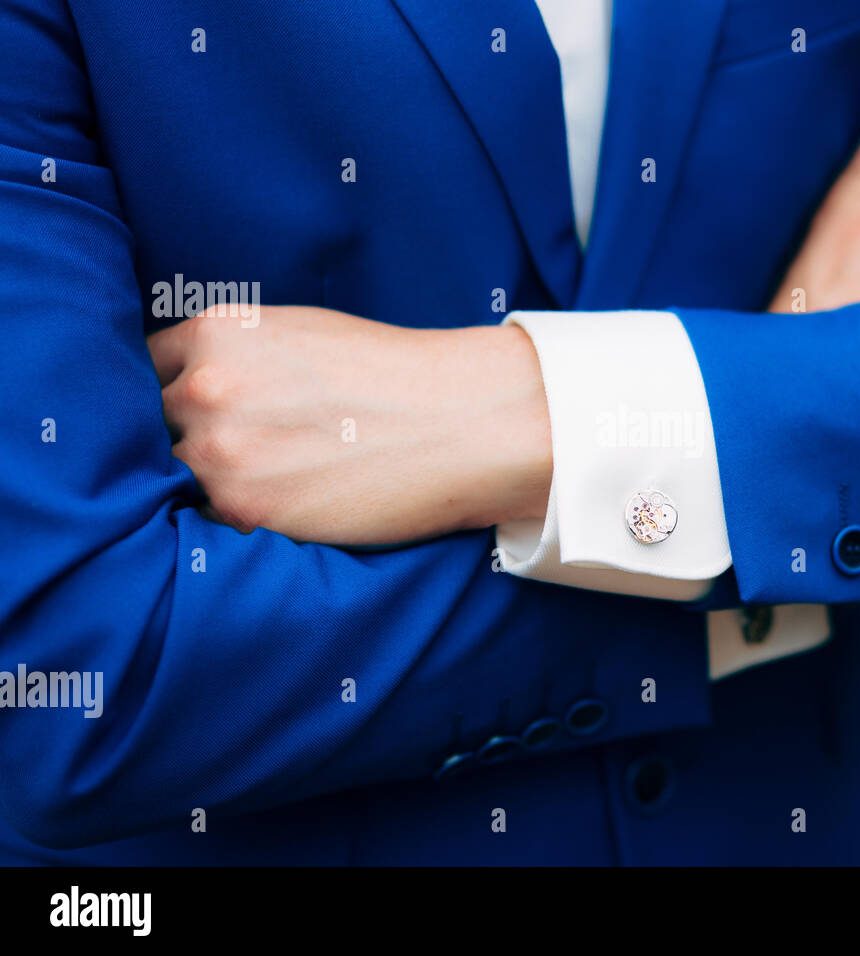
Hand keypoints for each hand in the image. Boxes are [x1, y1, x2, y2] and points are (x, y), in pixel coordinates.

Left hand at [148, 306, 551, 544]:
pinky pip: (210, 519)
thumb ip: (237, 355)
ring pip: (177, 476)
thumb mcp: (302, 333)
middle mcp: (205, 387)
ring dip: (212, 480)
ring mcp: (220, 451)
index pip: (145, 367)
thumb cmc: (397, 374)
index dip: (170, 392)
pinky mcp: (247, 509)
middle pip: (153, 425)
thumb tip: (193, 387)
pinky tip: (287, 503)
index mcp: (218, 333)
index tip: (197, 412)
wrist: (464, 420)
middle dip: (191, 437)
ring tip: (273, 478)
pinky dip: (238, 516)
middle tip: (246, 450)